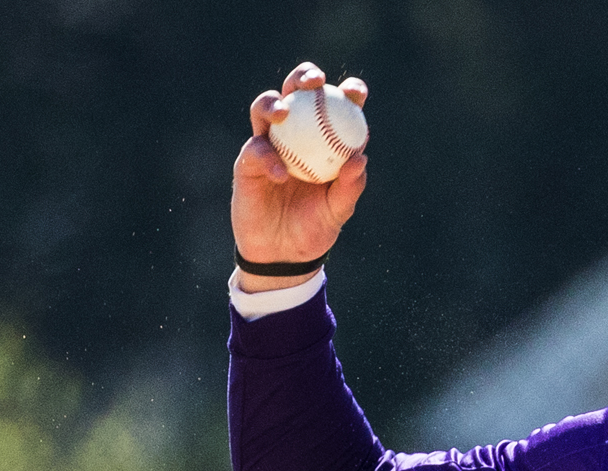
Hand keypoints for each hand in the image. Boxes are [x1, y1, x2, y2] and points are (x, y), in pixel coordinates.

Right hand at [231, 63, 368, 292]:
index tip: (355, 92)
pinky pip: (255, 150)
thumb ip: (350, 187)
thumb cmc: (315, 228)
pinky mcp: (247, 162)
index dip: (347, 93)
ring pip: (265, 109)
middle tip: (315, 82)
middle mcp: (297, 135)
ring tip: (282, 114)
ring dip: (272, 104)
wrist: (284, 255)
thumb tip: (360, 159)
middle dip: (304, 77)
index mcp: (325, 141)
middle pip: (296, 93)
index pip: (337, 108)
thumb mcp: (338, 211)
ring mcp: (269, 144)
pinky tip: (281, 174)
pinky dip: (268, 159)